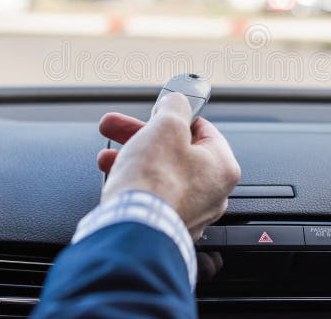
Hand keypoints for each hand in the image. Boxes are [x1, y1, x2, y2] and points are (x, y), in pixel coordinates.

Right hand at [97, 92, 240, 239]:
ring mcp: (190, 213)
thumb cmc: (155, 182)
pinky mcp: (167, 227)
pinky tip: (114, 178)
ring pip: (160, 175)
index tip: (155, 112)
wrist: (132, 230)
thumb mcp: (166, 126)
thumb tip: (176, 101)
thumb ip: (174, 107)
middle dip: (143, 136)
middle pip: (176, 152)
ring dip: (133, 159)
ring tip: (108, 155)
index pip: (202, 129)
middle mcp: (212, 194)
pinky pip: (152, 197)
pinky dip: (134, 184)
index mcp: (222, 167)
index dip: (173, 117)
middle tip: (118, 127)